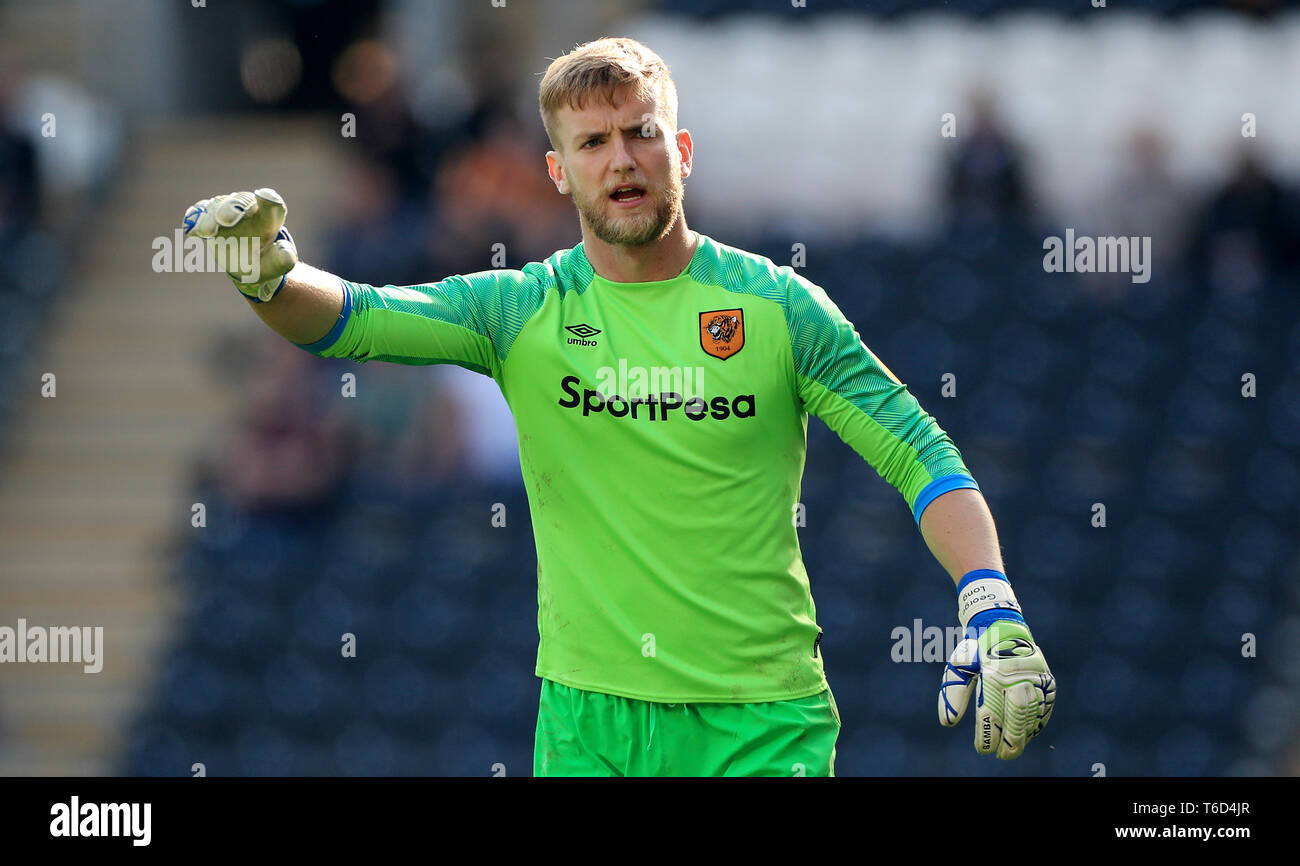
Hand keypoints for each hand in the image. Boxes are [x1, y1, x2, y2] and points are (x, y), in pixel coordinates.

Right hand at [182, 188, 297, 301]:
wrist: (250, 266)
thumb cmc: (267, 263)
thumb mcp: (278, 264)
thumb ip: (283, 259)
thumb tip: (287, 253)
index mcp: (270, 219)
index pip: (272, 205)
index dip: (269, 199)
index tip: (264, 195)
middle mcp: (248, 210)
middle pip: (241, 201)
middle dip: (232, 207)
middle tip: (224, 220)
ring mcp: (228, 212)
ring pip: (218, 206)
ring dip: (210, 217)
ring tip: (208, 232)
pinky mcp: (210, 219)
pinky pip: (200, 214)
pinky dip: (194, 220)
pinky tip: (191, 231)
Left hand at [937, 619, 1055, 758]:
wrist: (1002, 624)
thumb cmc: (975, 649)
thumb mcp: (958, 666)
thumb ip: (953, 693)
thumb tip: (947, 722)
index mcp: (993, 670)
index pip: (991, 711)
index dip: (988, 735)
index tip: (982, 749)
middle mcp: (1018, 673)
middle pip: (1017, 715)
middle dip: (1010, 740)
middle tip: (1002, 755)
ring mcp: (1037, 676)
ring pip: (1033, 714)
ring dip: (1024, 735)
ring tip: (1012, 749)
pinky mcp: (1048, 680)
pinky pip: (1045, 708)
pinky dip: (1036, 724)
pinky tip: (1027, 735)